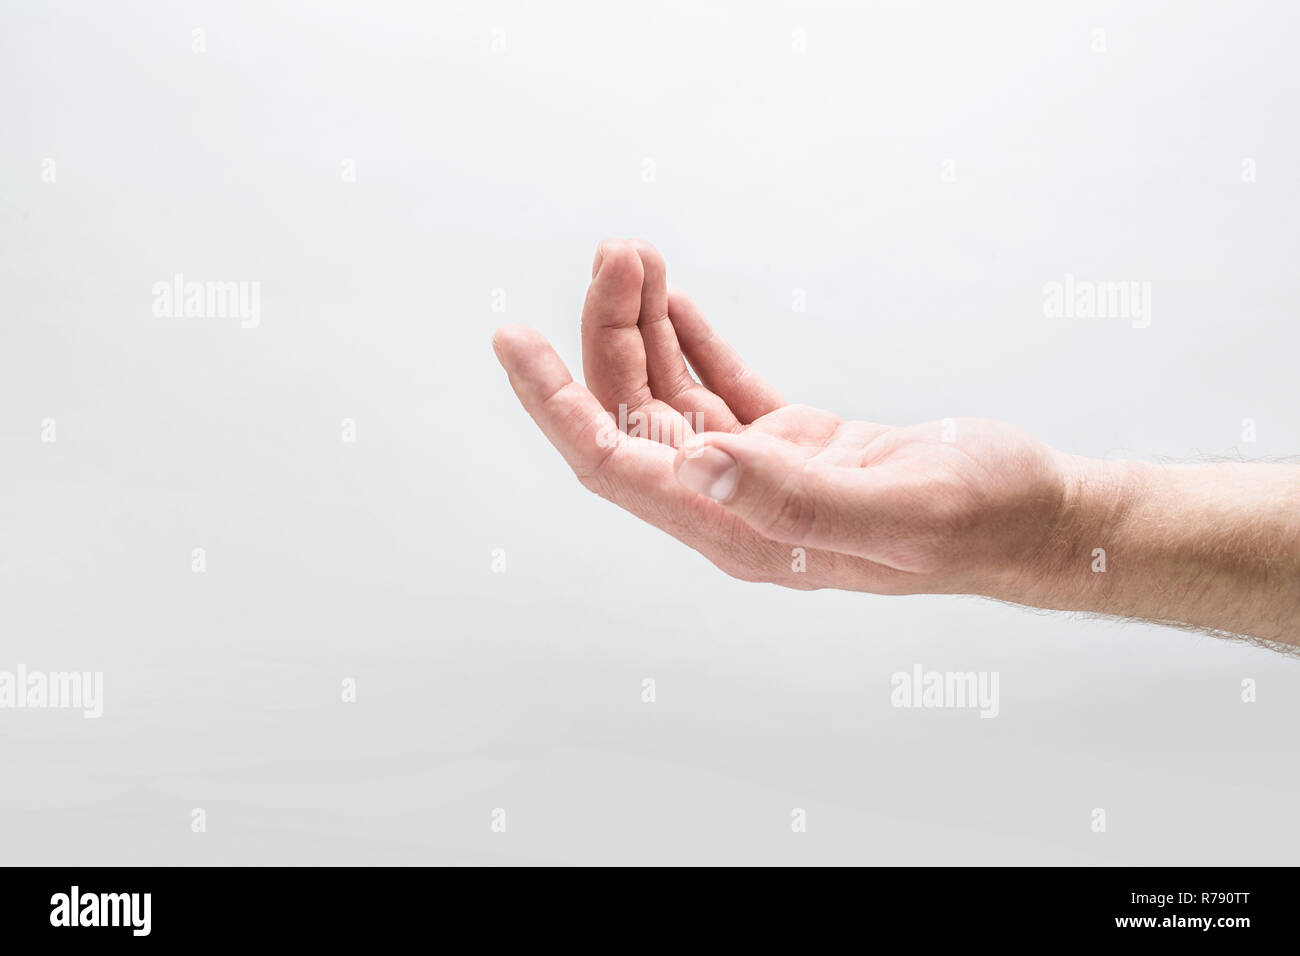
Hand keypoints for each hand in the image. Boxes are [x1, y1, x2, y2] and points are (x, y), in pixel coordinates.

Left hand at [491, 239, 1069, 597]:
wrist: (1036, 514)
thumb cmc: (981, 519)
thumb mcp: (900, 510)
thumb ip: (793, 499)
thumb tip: (691, 466)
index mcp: (742, 531)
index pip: (615, 465)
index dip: (557, 404)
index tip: (516, 341)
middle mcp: (736, 504)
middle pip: (634, 415)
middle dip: (610, 332)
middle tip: (619, 251)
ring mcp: (761, 474)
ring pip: (671, 395)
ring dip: (646, 325)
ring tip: (640, 255)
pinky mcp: (793, 446)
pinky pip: (719, 389)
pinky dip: (689, 342)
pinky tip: (673, 303)